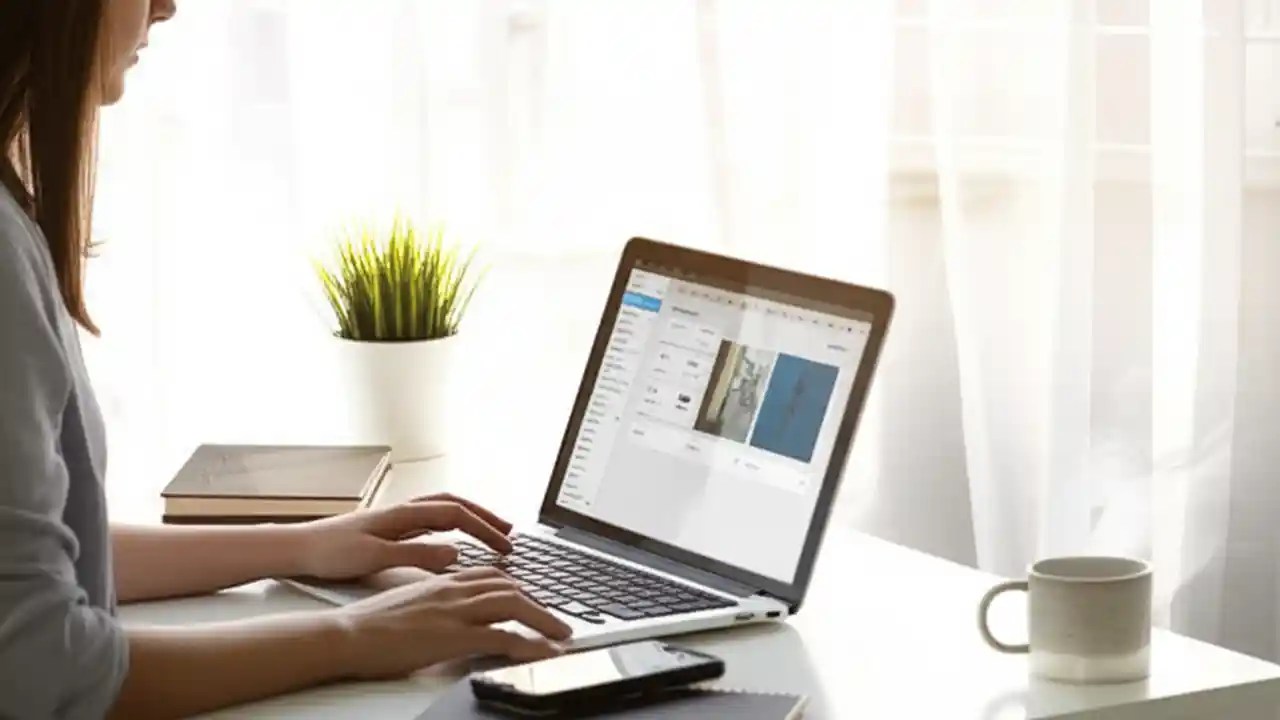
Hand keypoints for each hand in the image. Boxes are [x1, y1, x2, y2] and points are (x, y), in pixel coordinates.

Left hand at [292, 493, 513, 580]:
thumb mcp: (376, 558)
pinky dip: (451, 525)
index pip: (457, 515)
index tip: (505, 547)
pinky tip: (452, 540)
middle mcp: (404, 511)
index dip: (485, 529)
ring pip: (444, 509)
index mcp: (405, 515)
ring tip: (489, 532)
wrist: (298, 548)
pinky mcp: (389, 528)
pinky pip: (431, 520)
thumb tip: (456, 553)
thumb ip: (417, 556)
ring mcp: (397, 518)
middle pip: (455, 504)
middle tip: (509, 534)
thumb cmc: (331, 553)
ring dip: (470, 517)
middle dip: (485, 517)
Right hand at [333, 567, 571, 678]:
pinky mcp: (455, 635)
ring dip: (544, 620)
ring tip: (561, 635)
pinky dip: (531, 645)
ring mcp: (455, 610)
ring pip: (514, 604)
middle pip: (509, 586)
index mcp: (441, 581)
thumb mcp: (407, 604)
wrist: (346, 634)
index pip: (490, 575)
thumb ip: (432, 604)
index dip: (516, 586)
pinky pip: (504, 637)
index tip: (530, 597)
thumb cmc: (368, 626)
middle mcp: (453, 589)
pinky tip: (544, 653)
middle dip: (537, 602)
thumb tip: (443, 616)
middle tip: (554, 620)